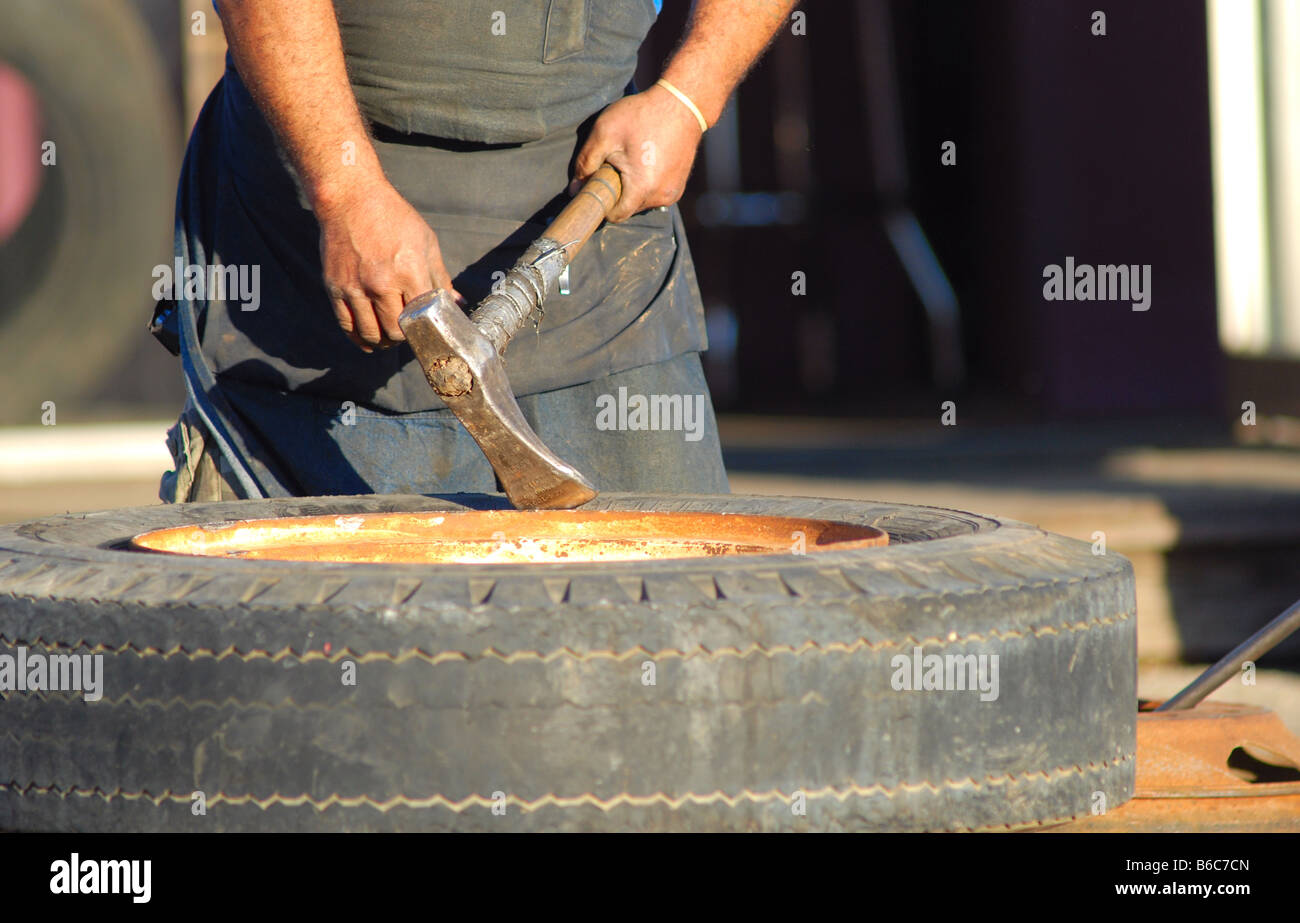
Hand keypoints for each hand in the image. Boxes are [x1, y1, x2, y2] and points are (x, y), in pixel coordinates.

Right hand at [315, 176, 462, 351]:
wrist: (351, 200)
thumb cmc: (394, 218)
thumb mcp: (426, 243)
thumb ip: (441, 278)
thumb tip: (456, 303)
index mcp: (409, 272)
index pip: (420, 319)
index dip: (424, 329)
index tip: (426, 329)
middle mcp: (381, 284)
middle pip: (395, 332)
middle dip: (403, 338)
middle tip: (406, 332)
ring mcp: (355, 287)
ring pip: (370, 334)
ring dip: (382, 342)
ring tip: (388, 339)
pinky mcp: (335, 287)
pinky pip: (347, 325)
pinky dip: (358, 338)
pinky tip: (368, 341)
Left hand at [570, 84, 703, 222]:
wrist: (682, 103)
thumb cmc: (642, 115)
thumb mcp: (605, 133)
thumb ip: (586, 163)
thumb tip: (575, 189)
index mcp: (642, 187)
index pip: (616, 216)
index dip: (602, 205)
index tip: (596, 187)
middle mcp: (661, 196)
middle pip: (629, 209)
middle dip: (617, 194)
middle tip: (614, 165)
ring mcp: (674, 192)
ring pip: (643, 203)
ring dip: (633, 190)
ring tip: (632, 161)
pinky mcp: (680, 186)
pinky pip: (656, 194)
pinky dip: (647, 185)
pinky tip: (646, 163)